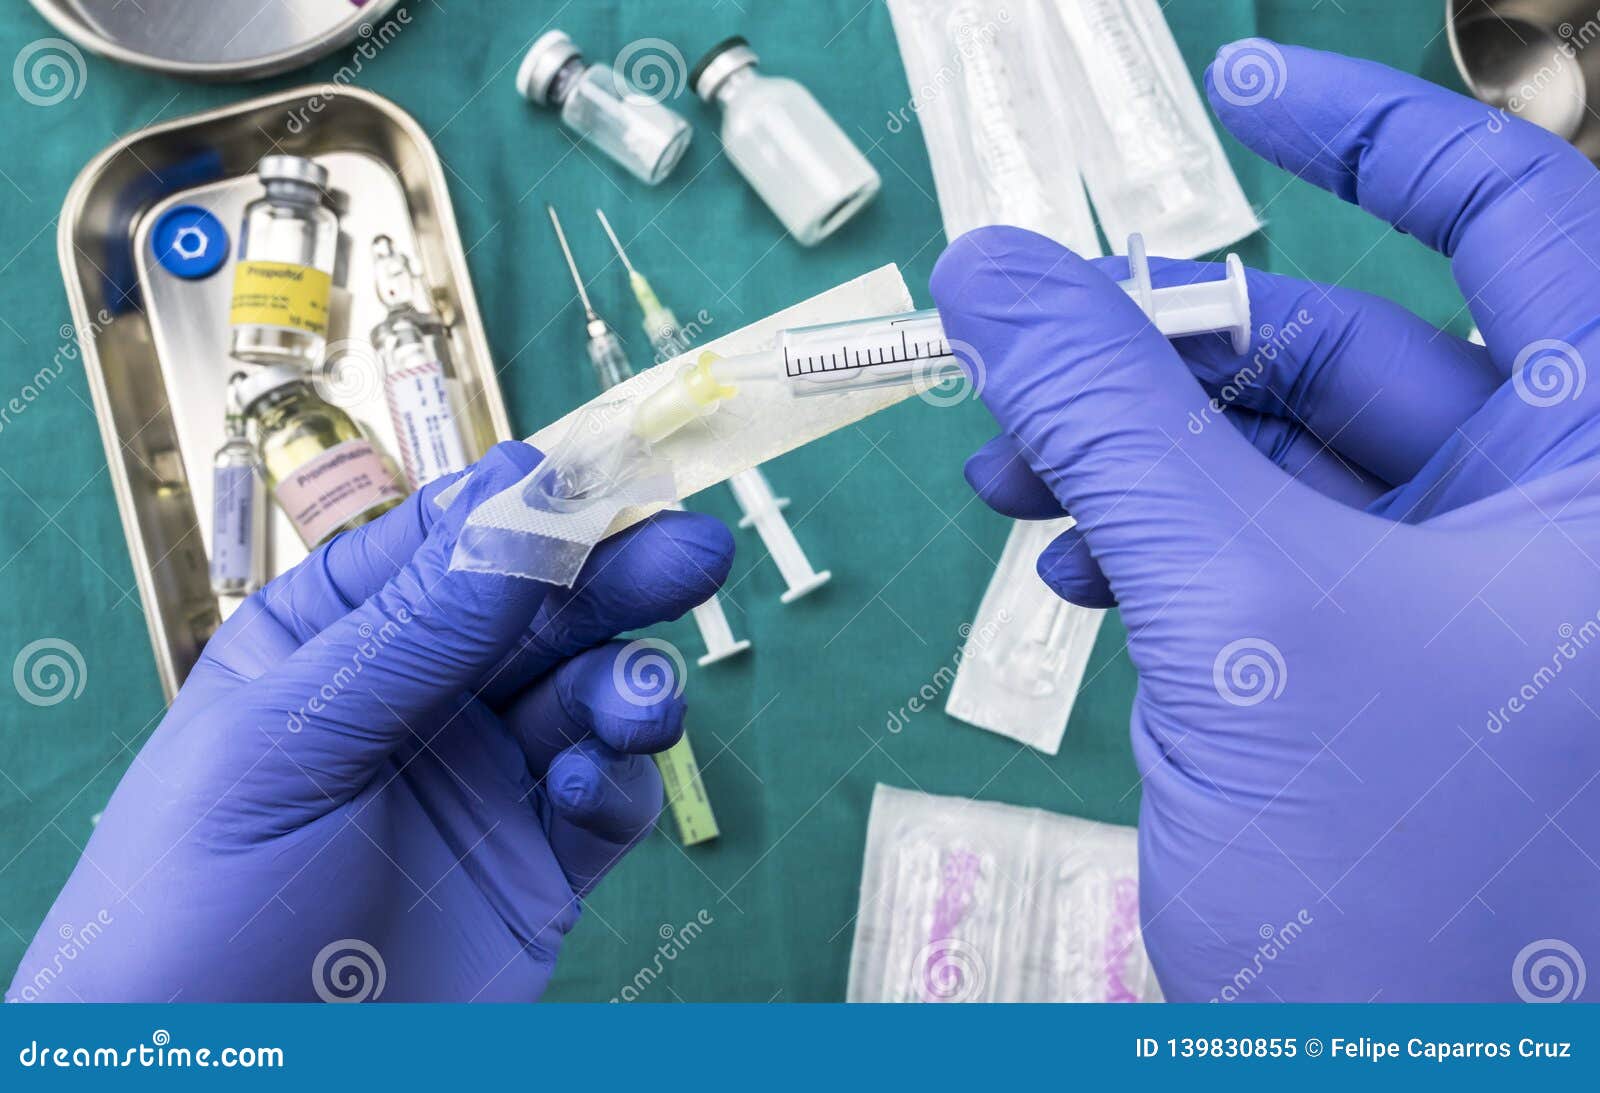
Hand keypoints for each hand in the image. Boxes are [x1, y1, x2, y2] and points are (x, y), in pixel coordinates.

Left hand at [7, 442, 731, 1001]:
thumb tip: (524, 498)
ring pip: (586, 698)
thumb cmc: (198, 914)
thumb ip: (419, 631)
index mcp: (328, 646)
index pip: (440, 544)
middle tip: (692, 551)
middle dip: (612, 577)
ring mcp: (481, 787)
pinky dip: (617, 782)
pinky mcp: (536, 871)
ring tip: (639, 704)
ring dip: (626, 686)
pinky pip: (606, 800)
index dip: (522, 506)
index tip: (596, 476)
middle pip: (536, 611)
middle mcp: (415, 704)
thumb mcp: (289, 749)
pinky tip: (586, 791)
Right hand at [932, 41, 1599, 1001]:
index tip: (1237, 90)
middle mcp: (1558, 531)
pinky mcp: (1389, 683)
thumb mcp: (1239, 612)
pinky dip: (1159, 549)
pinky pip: (1267, 562)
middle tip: (1034, 360)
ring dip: (1137, 456)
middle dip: (1176, 349)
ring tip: (1012, 482)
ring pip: (1291, 465)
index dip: (1375, 135)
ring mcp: (1473, 613)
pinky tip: (1069, 577)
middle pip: (1357, 352)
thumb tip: (992, 272)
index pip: (1524, 216)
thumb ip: (1112, 417)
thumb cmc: (1403, 890)